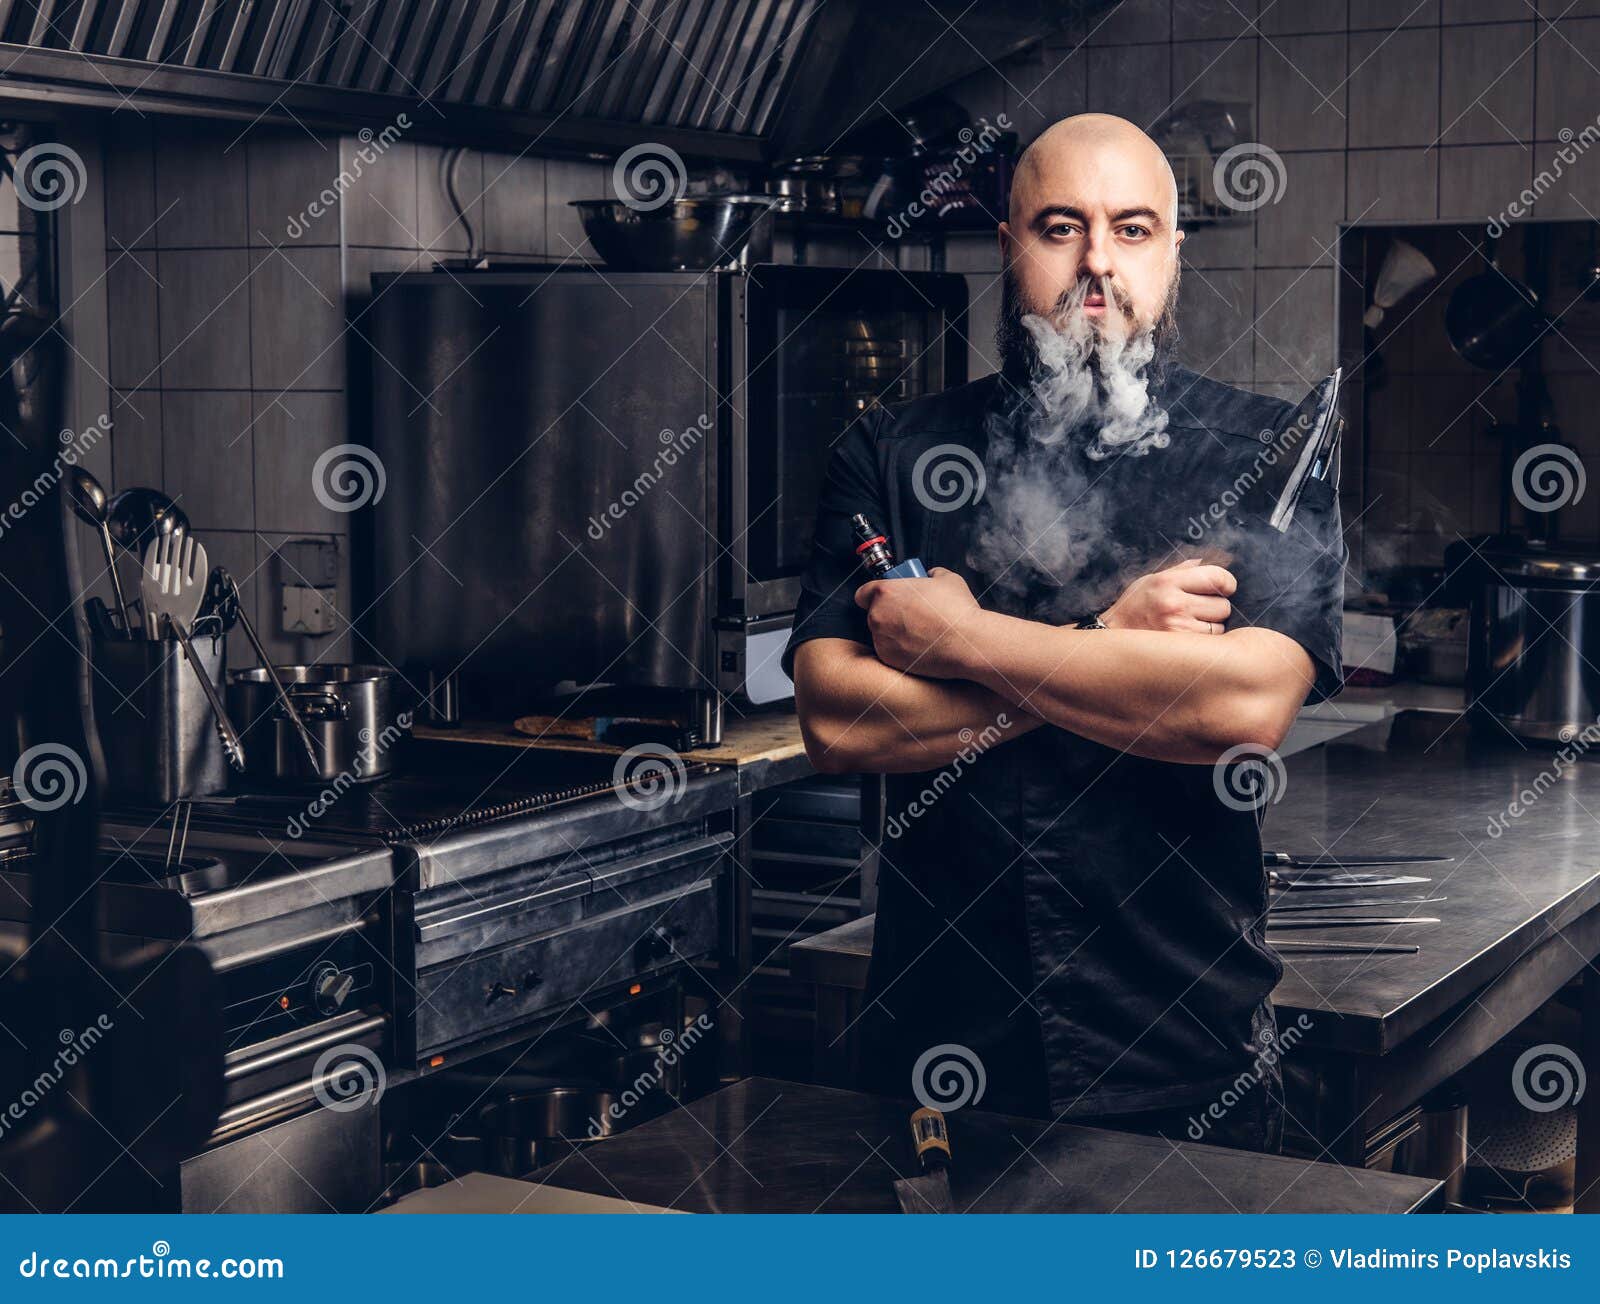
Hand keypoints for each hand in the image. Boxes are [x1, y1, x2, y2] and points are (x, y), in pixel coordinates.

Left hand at [854, 566, 982, 678]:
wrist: (966, 643)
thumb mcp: (947, 579)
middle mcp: (877, 616)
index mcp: (885, 592)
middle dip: (888, 615)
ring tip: (918, 633)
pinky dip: (899, 650)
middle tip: (909, 616)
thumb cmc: (956, 611)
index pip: (863, 593)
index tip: (886, 599)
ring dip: (893, 633)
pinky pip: (889, 651)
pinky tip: (918, 646)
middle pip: (873, 614)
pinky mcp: (888, 658)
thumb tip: (931, 575)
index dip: (874, 596)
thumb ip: (932, 574)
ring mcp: (881, 639)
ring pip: (881, 634)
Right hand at [1100, 557, 1235, 633]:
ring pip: (1219, 626)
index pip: (1217, 577)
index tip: (1224, 587)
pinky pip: (1209, 642)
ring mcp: (1177, 628)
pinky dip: (1204, 640)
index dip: (1227, 582)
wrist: (1112, 636)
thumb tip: (1207, 562)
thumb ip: (1181, 570)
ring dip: (1211, 625)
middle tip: (1199, 609)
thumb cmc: (1135, 605)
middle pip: (1222, 605)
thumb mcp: (1152, 579)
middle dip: (1216, 606)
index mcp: (1168, 582)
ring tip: (1190, 623)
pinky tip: (1188, 636)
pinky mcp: (1180, 647)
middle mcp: (1174, 604)